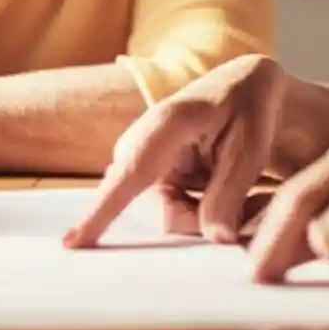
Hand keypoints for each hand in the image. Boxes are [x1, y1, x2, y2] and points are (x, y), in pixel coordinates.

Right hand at [64, 54, 289, 246]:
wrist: (245, 88)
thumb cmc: (250, 108)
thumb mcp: (253, 148)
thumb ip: (230, 194)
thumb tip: (214, 239)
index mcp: (167, 124)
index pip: (130, 175)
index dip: (102, 212)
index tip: (73, 242)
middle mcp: (143, 142)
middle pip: (164, 212)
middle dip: (208, 219)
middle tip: (255, 204)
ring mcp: (143, 161)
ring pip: (171, 217)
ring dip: (210, 214)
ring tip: (251, 194)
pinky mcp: (151, 176)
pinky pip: (174, 213)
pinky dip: (204, 210)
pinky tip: (228, 189)